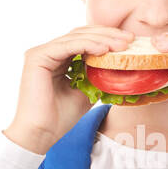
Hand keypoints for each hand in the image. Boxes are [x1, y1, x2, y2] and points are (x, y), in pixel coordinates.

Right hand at [3, 25, 131, 153]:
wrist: (41, 134)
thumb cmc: (60, 118)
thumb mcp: (86, 92)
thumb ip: (95, 75)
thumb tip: (118, 64)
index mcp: (58, 58)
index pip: (85, 40)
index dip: (107, 38)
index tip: (130, 44)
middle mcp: (49, 52)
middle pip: (81, 34)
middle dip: (107, 34)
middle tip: (130, 39)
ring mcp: (41, 53)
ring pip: (76, 37)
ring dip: (101, 39)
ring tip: (122, 45)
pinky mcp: (37, 57)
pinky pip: (67, 46)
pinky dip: (87, 45)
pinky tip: (104, 49)